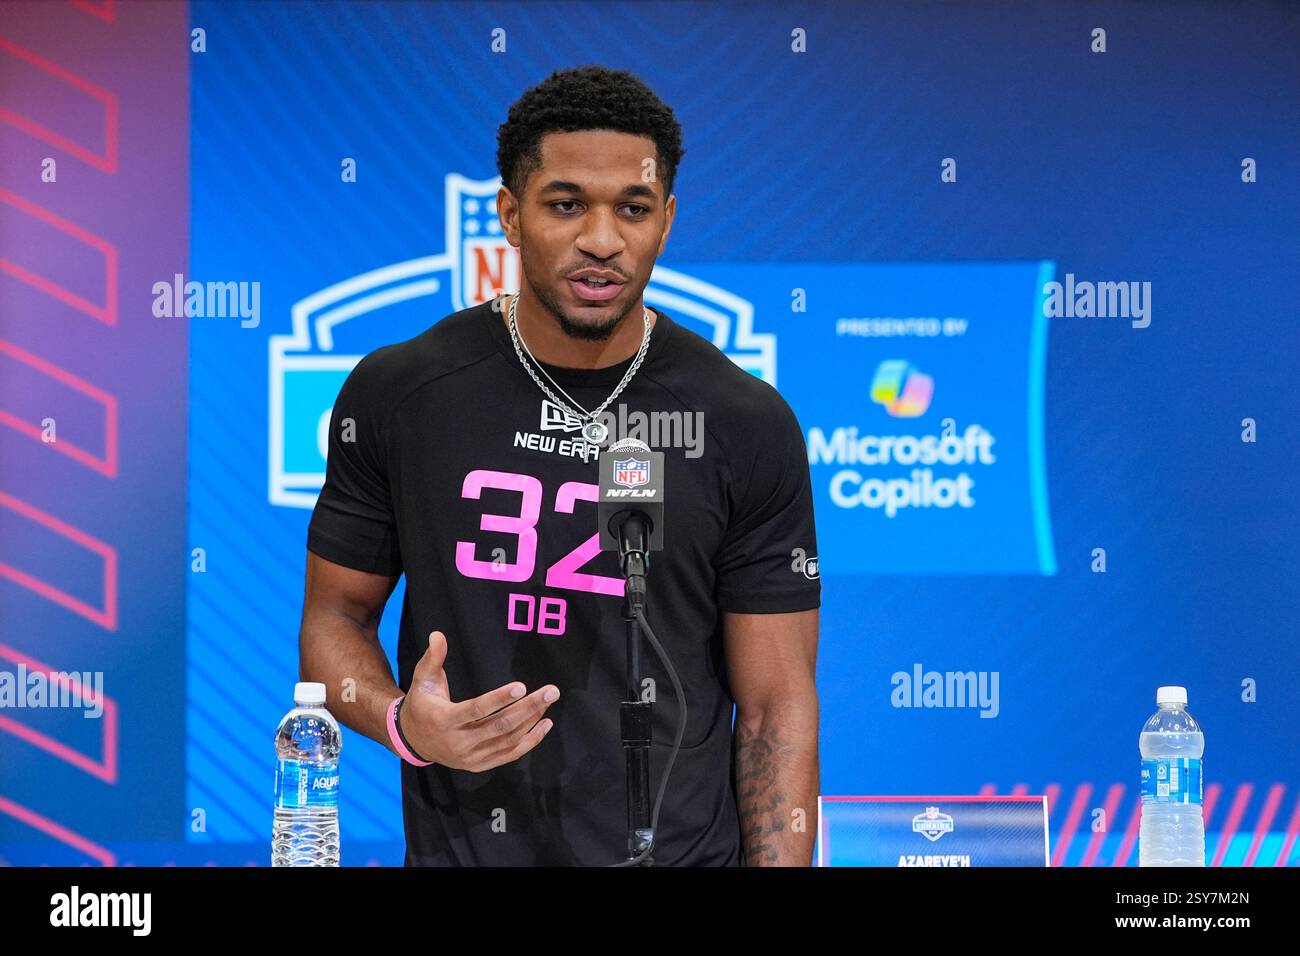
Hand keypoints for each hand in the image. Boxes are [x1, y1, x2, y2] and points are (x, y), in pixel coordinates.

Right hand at [397, 630, 557, 770]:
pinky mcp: (480, 765)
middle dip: (528, 708)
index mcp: (444, 720)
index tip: (521, 686)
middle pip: (499, 726)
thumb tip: (437, 635)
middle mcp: (459, 742)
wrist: (414, 740)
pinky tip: (545, 724)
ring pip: (508, 740)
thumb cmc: (422, 704)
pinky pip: (509, 755)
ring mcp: (471, 757)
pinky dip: (530, 741)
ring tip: (548, 700)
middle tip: (551, 691)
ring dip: (532, 721)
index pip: (476, 710)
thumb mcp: (422, 679)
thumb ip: (433, 658)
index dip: (499, 699)